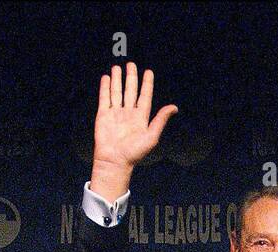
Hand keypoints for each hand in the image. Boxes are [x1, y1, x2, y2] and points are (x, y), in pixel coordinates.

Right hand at [90, 63, 178, 200]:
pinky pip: (105, 98)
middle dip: (131, 77)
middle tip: (131, 64)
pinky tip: (106, 78)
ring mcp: (115, 114)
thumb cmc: (134, 153)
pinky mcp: (103, 115)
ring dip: (117, 80)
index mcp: (141, 118)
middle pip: (130, 91)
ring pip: (117, 92)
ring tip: (117, 67)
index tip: (148, 72)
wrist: (114, 161)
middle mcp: (128, 114)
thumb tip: (174, 107)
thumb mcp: (152, 136)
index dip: (147, 84)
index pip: (144, 96)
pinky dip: (105, 88)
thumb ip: (161, 120)